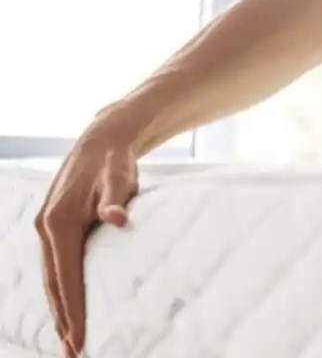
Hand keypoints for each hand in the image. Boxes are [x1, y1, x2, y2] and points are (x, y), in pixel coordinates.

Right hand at [34, 122, 138, 357]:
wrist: (103, 141)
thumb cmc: (115, 164)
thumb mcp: (119, 181)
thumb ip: (117, 202)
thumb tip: (117, 218)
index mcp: (59, 224)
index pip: (67, 278)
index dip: (73, 310)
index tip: (79, 338)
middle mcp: (46, 228)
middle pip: (53, 283)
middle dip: (62, 319)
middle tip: (73, 351)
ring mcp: (46, 227)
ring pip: (50, 276)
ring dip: (58, 307)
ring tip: (68, 337)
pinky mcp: (53, 225)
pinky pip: (54, 265)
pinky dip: (58, 288)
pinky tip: (65, 304)